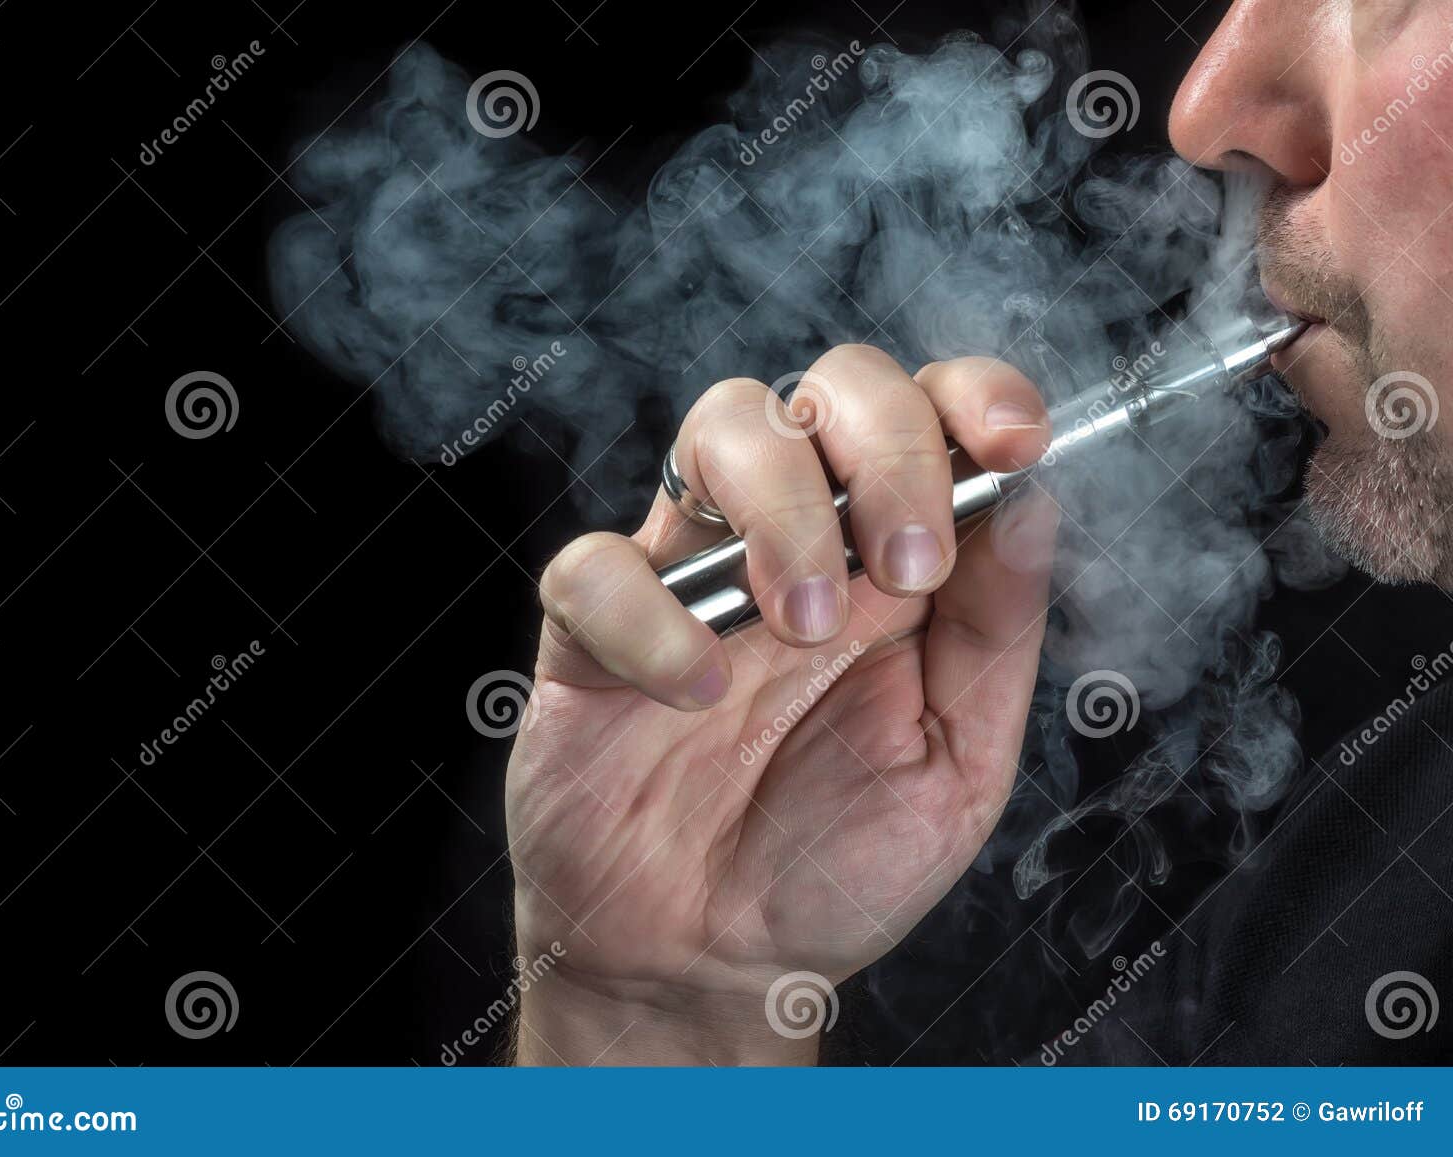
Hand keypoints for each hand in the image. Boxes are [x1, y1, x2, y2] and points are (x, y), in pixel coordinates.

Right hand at [505, 345, 1056, 1064]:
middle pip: (830, 388)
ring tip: (800, 625)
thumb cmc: (833, 865)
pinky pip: (597, 566)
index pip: (932, 415)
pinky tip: (693, 695)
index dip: (972, 394)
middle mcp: (796, 543)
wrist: (709, 966)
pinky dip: (650, 617)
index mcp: (894, 564)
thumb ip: (996, 636)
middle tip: (907, 569)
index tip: (1013, 442)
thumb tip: (1032, 503)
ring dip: (779, 506)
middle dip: (886, 447)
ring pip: (719, 427)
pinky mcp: (590, 630)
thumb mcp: (957, 767)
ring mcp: (691, 574)